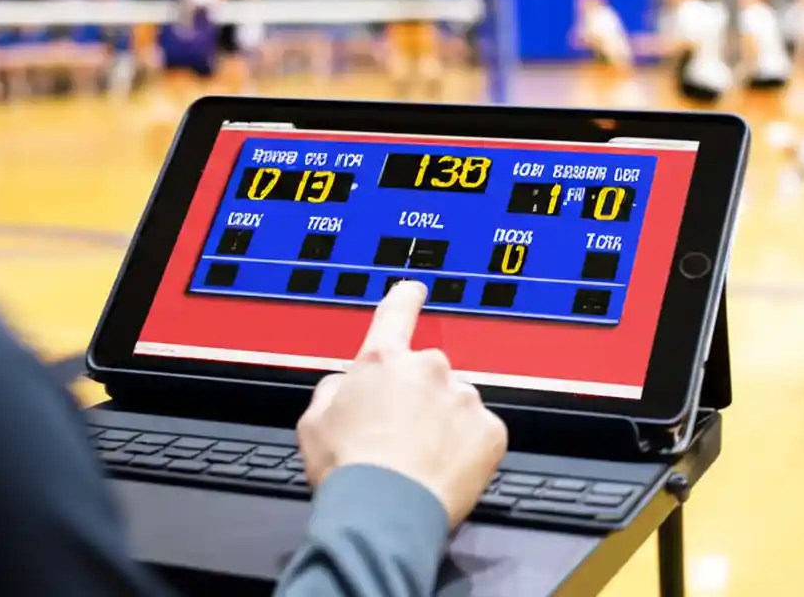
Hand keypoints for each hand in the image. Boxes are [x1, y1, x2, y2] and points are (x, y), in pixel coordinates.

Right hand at [297, 281, 507, 526]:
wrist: (383, 514)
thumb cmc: (348, 471)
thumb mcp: (314, 421)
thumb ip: (335, 389)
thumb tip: (347, 384)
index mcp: (381, 361)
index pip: (395, 313)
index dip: (405, 298)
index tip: (415, 289)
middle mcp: (427, 369)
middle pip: (427, 374)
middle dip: (418, 398)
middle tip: (399, 436)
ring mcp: (462, 398)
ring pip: (455, 404)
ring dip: (443, 425)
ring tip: (418, 461)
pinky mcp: (489, 430)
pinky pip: (480, 433)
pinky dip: (466, 450)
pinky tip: (442, 469)